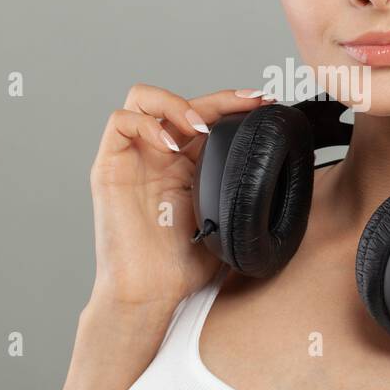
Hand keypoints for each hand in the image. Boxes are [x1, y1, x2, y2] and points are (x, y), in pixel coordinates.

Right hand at [87, 84, 273, 309]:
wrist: (150, 291)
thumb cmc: (183, 264)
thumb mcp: (226, 217)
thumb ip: (240, 190)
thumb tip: (281, 175)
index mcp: (184, 163)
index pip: (206, 117)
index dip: (233, 104)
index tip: (264, 102)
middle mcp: (157, 154)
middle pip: (180, 100)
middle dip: (217, 97)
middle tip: (246, 104)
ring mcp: (132, 157)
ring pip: (142, 98)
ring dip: (176, 103)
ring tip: (199, 128)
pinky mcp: (109, 167)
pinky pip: (119, 122)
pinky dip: (147, 124)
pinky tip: (170, 146)